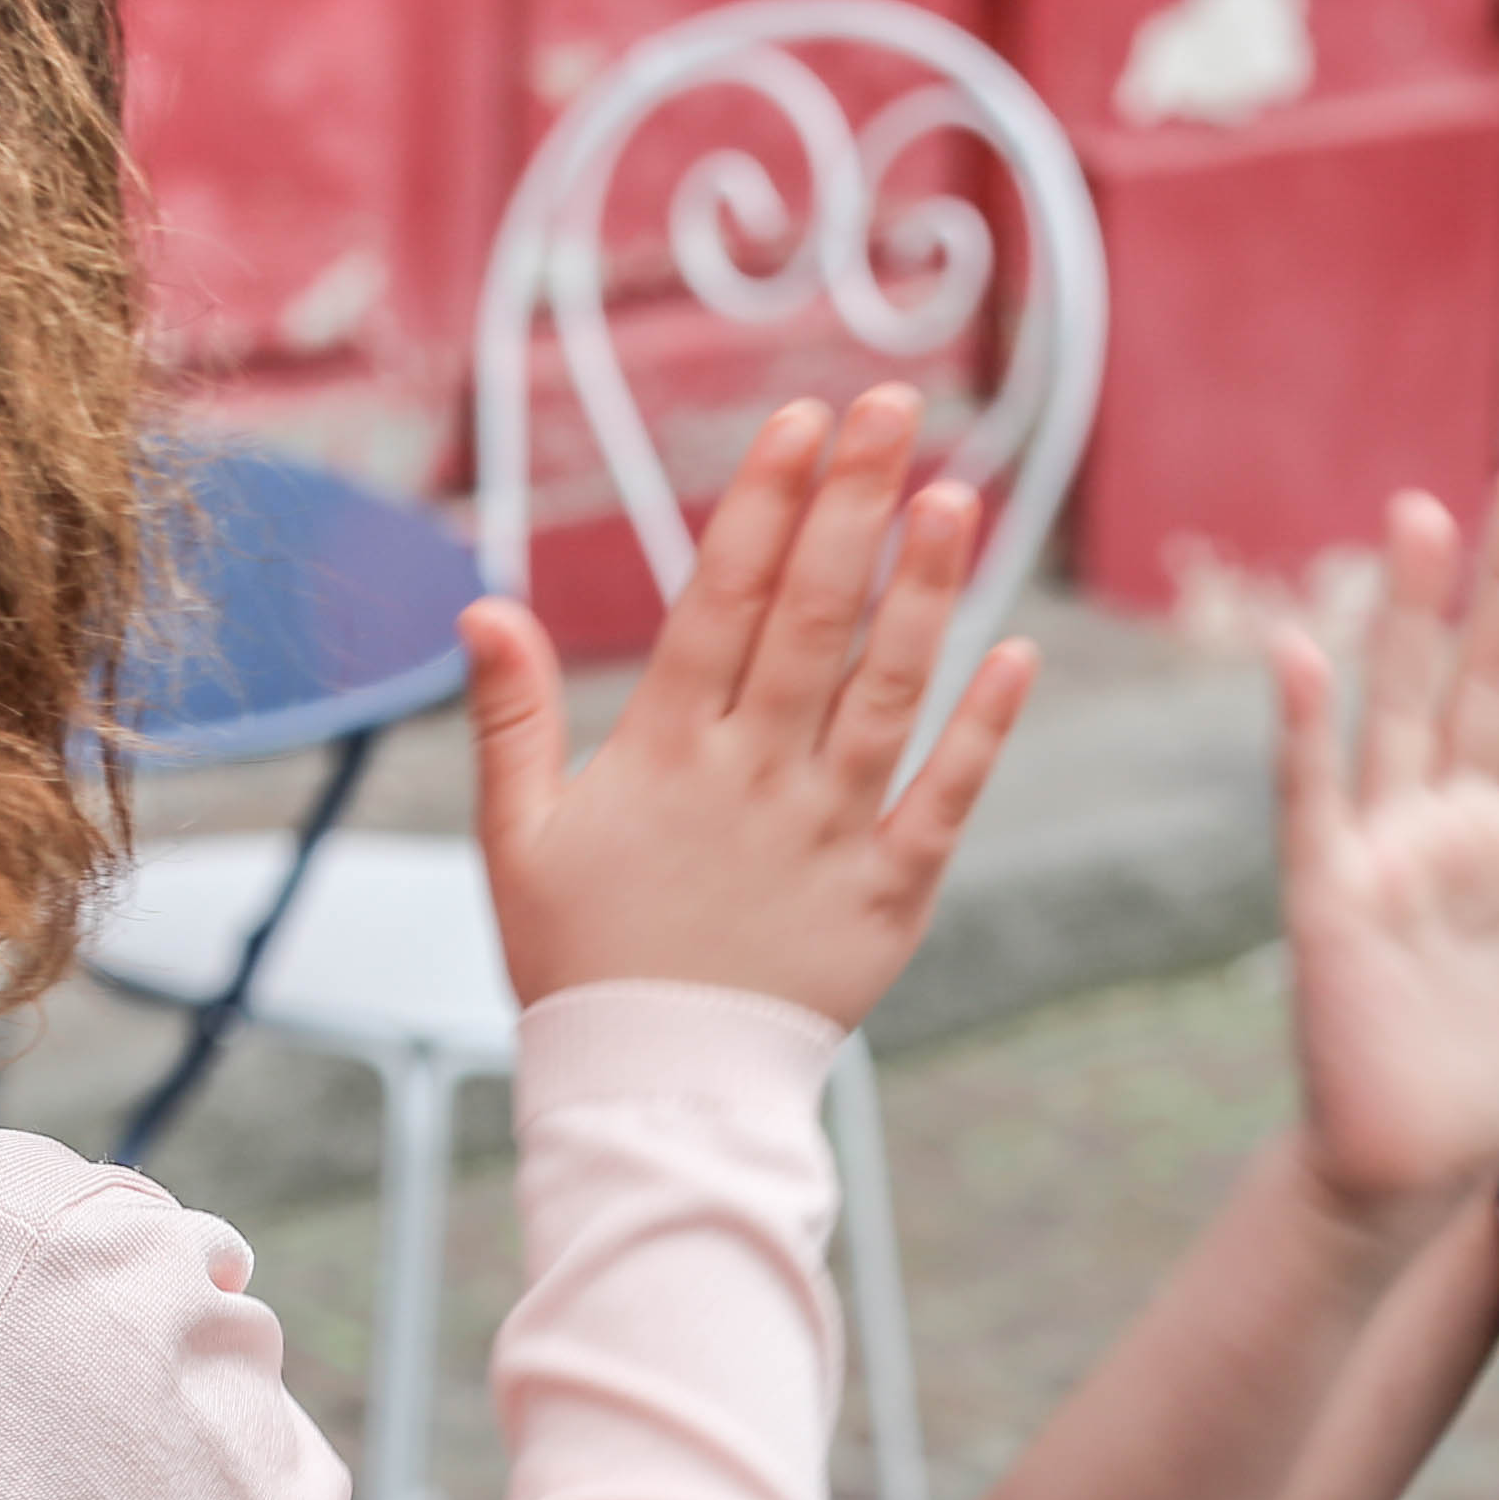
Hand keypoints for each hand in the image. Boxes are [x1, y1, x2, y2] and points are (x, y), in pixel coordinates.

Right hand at [466, 387, 1038, 1029]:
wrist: (652, 1092)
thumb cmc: (578, 959)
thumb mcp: (516, 839)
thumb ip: (510, 717)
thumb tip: (483, 606)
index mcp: (666, 752)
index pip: (721, 597)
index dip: (766, 501)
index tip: (805, 416)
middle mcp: (755, 776)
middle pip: (812, 617)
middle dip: (856, 503)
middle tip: (898, 407)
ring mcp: (828, 834)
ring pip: (887, 692)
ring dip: (924, 591)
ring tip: (955, 498)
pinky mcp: (887, 897)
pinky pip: (944, 801)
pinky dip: (983, 730)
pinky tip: (1015, 653)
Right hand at [1270, 475, 1498, 1224]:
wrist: (1419, 1170)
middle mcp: (1458, 829)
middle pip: (1487, 687)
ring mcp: (1389, 854)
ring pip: (1403, 712)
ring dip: (1410, 619)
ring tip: (1422, 516)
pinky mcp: (1328, 896)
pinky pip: (1312, 799)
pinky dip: (1303, 728)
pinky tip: (1301, 648)